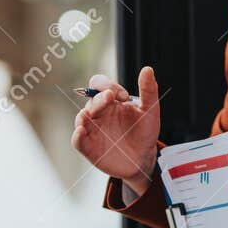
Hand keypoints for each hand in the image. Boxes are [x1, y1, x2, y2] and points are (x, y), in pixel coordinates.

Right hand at [71, 67, 160, 193]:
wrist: (143, 158)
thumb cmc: (144, 132)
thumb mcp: (150, 111)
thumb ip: (148, 90)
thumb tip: (148, 69)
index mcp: (110, 101)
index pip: (100, 85)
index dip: (108, 85)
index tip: (124, 96)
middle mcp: (99, 113)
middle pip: (91, 100)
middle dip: (100, 98)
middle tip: (111, 97)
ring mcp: (92, 130)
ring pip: (81, 118)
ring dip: (86, 114)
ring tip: (90, 114)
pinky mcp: (89, 147)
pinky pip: (78, 140)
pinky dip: (77, 136)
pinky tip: (81, 131)